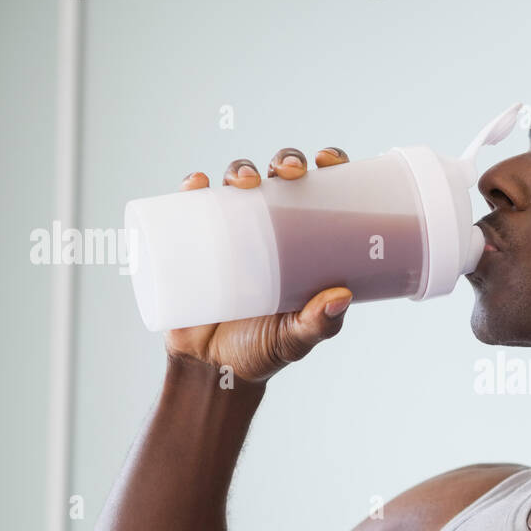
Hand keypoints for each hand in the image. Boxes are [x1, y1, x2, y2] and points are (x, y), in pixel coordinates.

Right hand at [164, 147, 353, 383]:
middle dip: (285, 160)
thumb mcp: (296, 339)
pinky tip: (196, 183)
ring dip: (240, 168)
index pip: (321, 191)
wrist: (212, 370)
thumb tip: (341, 295)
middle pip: (279, 177)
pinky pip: (189, 205)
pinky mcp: (193, 241)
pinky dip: (190, 187)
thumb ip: (319, 324)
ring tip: (244, 182)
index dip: (328, 164)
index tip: (329, 161)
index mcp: (304, 240)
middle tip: (290, 174)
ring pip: (235, 182)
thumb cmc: (263, 350)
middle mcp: (269, 227)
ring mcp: (229, 230)